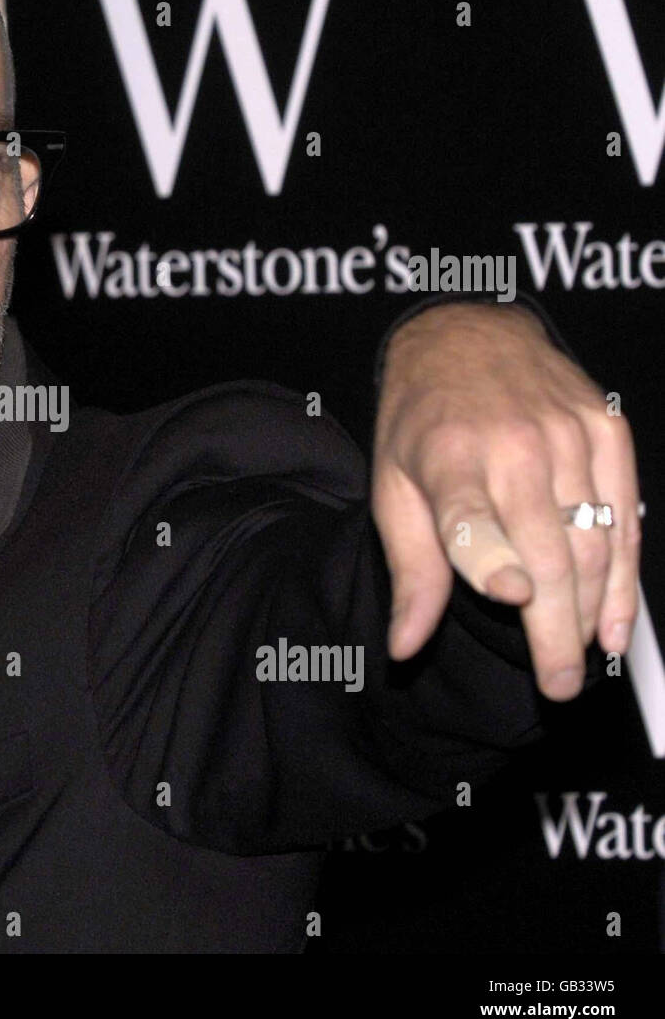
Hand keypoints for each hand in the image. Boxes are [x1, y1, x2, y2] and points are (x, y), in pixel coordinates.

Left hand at [372, 302, 640, 700]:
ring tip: (580, 660)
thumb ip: (411, 570)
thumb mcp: (392, 488)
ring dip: (592, 611)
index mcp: (448, 458)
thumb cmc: (420, 422)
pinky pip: (625, 516)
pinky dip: (625, 574)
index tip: (512, 598)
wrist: (464, 334)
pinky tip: (615, 620)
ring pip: (594, 543)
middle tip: (555, 684)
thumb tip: (405, 646)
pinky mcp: (608, 431)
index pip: (473, 516)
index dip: (493, 557)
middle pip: (547, 552)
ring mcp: (569, 436)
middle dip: (554, 629)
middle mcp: (514, 446)